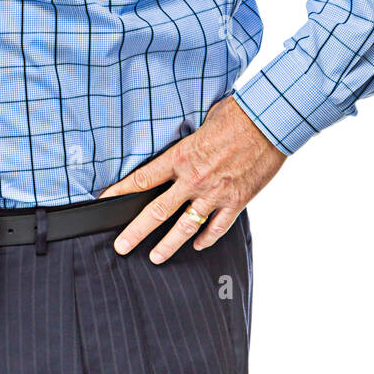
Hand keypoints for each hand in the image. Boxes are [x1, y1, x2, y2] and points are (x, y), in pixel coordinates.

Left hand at [95, 96, 285, 262]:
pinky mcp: (236, 201)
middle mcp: (194, 179)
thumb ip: (188, 142)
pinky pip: (217, 227)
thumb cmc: (236, 115)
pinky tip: (197, 245)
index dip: (120, 192)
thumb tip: (182, 146)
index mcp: (181, 157)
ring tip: (155, 258)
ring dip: (168, 245)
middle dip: (135, 231)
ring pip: (185, 226)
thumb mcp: (202, 122)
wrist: (269, 122)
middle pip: (157, 211)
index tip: (105, 200)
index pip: (142, 179)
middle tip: (121, 246)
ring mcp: (215, 193)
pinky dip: (205, 238)